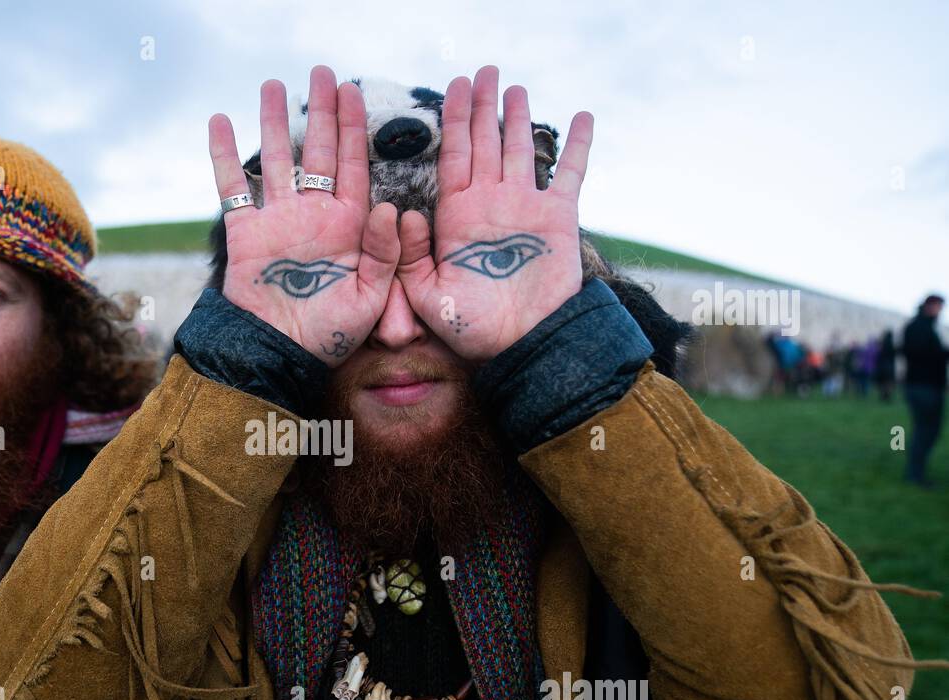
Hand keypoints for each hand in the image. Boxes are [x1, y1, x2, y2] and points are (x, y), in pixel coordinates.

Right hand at [211, 65, 399, 365]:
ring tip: (274, 85)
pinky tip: (220, 121)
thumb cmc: (332, 334)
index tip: (353, 92)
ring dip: (274, 122)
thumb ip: (384, 253)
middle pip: (317, 152)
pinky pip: (232, 188)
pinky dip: (223, 155)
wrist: (282, 356)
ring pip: (276, 160)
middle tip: (322, 73)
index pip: (353, 165)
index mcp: (348, 225)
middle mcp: (313, 215)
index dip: (354, 127)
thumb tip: (387, 205)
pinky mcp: (245, 233)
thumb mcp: (371, 297)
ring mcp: (278, 221)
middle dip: (321, 112)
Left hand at [395, 66, 593, 361]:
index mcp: (457, 216)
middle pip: (484, 142)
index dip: (453, 120)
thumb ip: (409, 256)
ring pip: (521, 149)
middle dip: (482, 106)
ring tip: (516, 88)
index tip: (453, 87)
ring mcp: (525, 208)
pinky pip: (569, 173)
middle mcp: (490, 203)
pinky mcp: (558, 218)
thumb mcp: (425, 295)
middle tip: (484, 71)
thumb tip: (401, 211)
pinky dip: (576, 145)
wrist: (521, 345)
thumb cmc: (470, 328)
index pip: (453, 155)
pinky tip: (581, 116)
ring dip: (519, 118)